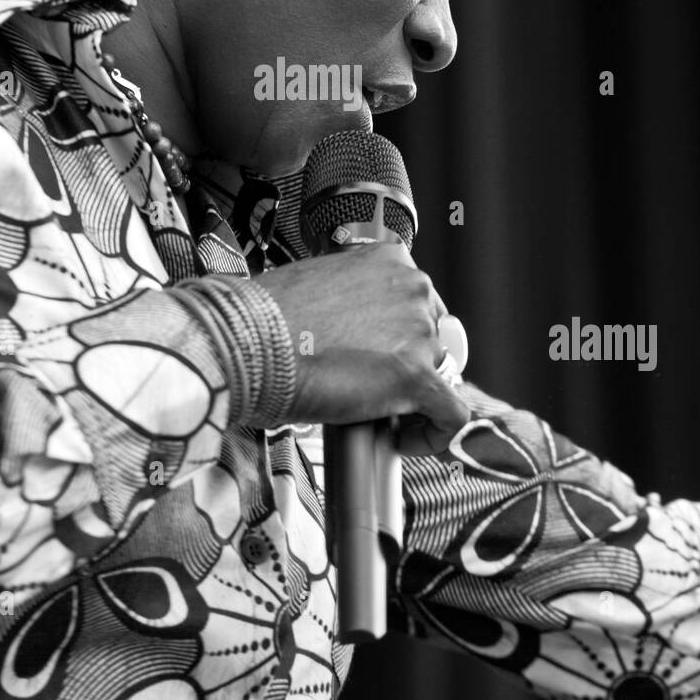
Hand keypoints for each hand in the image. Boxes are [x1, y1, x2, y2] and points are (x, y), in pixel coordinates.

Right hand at [257, 243, 468, 453]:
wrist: (248, 342)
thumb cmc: (266, 317)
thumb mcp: (317, 285)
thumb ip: (349, 299)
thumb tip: (353, 329)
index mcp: (390, 259)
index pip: (417, 303)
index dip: (399, 336)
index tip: (375, 355)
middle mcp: (412, 287)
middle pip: (431, 336)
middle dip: (404, 363)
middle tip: (366, 384)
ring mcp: (418, 331)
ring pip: (438, 374)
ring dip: (410, 397)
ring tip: (368, 411)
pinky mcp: (417, 377)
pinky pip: (450, 416)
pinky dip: (433, 435)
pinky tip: (402, 440)